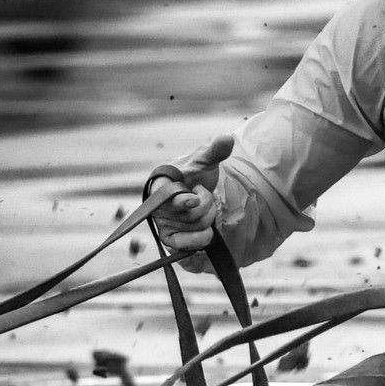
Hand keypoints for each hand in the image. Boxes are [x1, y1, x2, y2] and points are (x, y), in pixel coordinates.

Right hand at [150, 135, 233, 256]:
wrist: (196, 192)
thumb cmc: (196, 174)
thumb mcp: (206, 160)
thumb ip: (214, 150)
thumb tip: (227, 138)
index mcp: (161, 185)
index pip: (165, 197)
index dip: (180, 200)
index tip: (193, 200)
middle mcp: (157, 207)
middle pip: (189, 215)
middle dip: (206, 205)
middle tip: (203, 196)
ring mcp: (163, 225)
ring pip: (193, 229)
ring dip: (207, 220)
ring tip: (203, 210)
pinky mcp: (171, 241)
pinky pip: (186, 247)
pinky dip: (201, 240)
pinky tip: (207, 231)